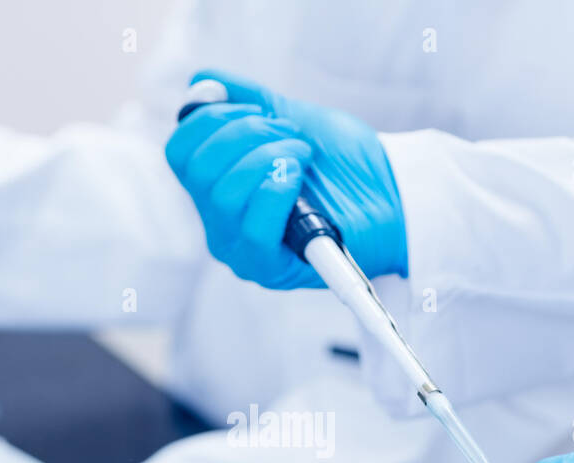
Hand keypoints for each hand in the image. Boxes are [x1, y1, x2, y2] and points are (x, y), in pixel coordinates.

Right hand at [165, 69, 406, 288]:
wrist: (393, 196)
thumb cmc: (344, 164)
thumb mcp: (291, 119)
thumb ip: (246, 100)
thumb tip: (205, 81)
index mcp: (216, 185)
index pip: (180, 151)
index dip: (211, 118)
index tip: (259, 110)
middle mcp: (219, 221)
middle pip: (198, 170)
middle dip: (246, 133)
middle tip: (290, 134)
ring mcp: (240, 248)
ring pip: (222, 197)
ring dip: (268, 158)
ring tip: (303, 156)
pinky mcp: (268, 270)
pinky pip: (253, 230)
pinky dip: (276, 191)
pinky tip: (300, 179)